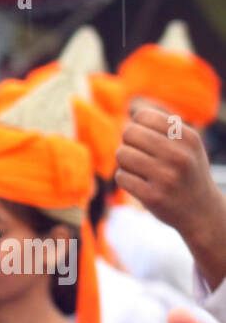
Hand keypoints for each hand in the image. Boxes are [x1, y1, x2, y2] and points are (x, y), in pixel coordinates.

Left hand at [115, 107, 225, 285]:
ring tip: (138, 169)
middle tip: (137, 155)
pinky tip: (138, 183)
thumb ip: (164, 127)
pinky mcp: (152, 197)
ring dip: (124, 163)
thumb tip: (133, 111)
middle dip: (128, 143)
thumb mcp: (187, 144)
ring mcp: (166, 177)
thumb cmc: (187, 171)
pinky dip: (125, 179)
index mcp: (188, 137)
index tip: (142, 139)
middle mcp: (179, 155)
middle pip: (129, 134)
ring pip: (122, 155)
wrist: (201, 210)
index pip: (143, 116)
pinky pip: (121, 177)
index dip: (136, 126)